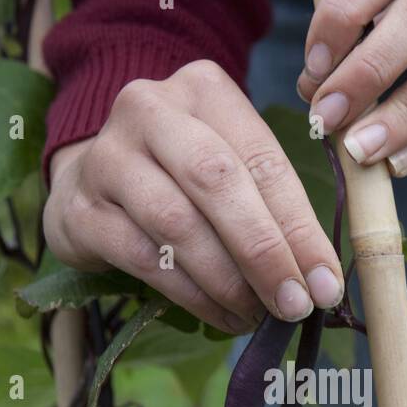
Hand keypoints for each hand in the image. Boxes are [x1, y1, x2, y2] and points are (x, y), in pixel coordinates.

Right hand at [44, 62, 344, 333]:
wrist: (89, 180)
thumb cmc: (181, 176)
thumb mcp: (231, 167)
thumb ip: (273, 206)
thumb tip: (319, 280)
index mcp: (203, 90)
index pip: (263, 160)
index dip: (300, 228)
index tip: (326, 284)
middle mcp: (149, 110)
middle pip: (218, 182)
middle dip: (264, 252)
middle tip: (294, 305)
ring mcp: (107, 157)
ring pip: (178, 224)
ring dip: (227, 281)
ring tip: (257, 315)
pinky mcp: (80, 209)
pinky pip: (144, 258)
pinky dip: (191, 296)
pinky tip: (221, 316)